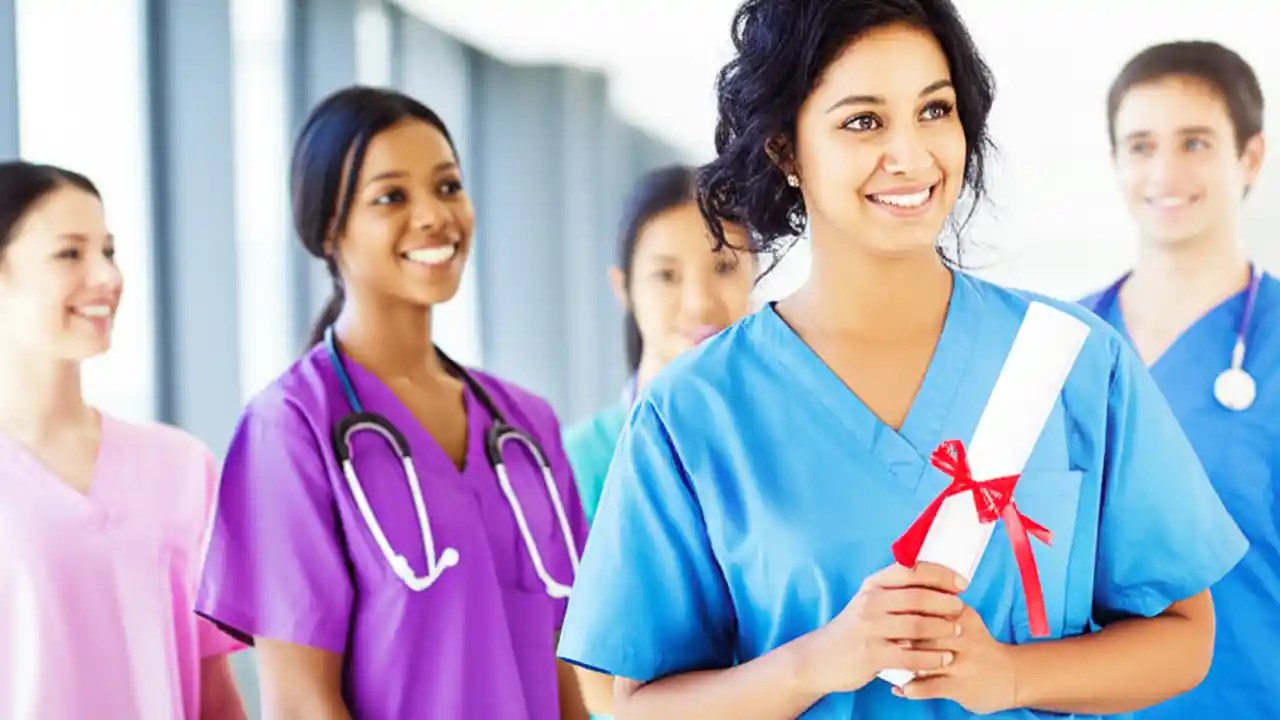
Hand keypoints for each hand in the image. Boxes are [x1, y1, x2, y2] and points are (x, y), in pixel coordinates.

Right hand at [796, 562, 967, 695]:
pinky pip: (909, 656)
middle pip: (917, 597)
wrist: (820, 657)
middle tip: (960, 608)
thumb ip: (894, 592)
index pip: (910, 571)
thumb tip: (935, 583)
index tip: (960, 582)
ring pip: (916, 625)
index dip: (939, 574)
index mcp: (873, 586)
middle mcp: (871, 603)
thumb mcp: (868, 602)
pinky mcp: (872, 655)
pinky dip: (931, 657)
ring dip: (942, 628)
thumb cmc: (853, 629)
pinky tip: (945, 658)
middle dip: (945, 602)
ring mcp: (871, 629)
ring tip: (957, 631)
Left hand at [894, 604, 1018, 713]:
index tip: (882, 616)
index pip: (925, 604)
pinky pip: (929, 687)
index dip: (900, 610)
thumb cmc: (977, 645)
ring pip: (923, 659)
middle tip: (879, 640)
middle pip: (921, 631)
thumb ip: (936, 606)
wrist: (1011, 675)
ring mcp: (962, 662)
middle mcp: (962, 635)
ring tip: (886, 664)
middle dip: (897, 636)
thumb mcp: (963, 618)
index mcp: (960, 613)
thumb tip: (900, 596)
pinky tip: (901, 687)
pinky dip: (911, 688)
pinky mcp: (961, 686)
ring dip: (901, 663)